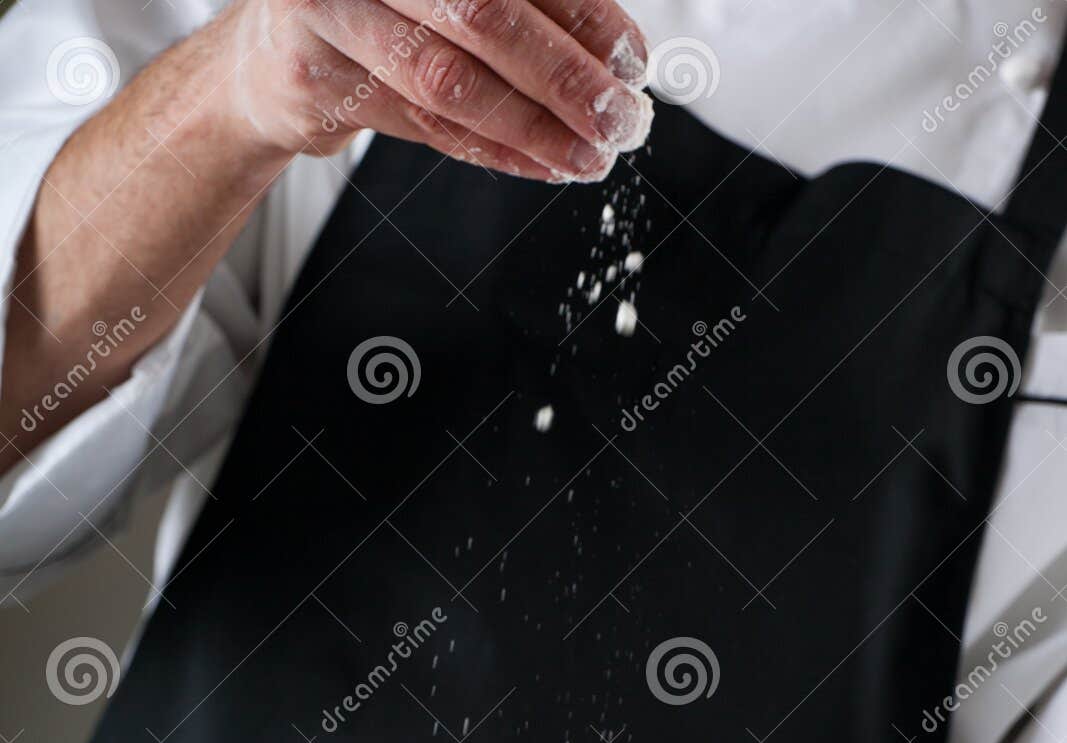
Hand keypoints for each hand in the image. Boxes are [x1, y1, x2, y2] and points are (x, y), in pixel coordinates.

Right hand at [218, 0, 651, 180]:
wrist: (267, 58)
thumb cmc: (375, 14)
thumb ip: (515, 6)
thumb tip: (615, 56)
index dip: (583, 14)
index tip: (632, 62)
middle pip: (485, 14)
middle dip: (566, 76)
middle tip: (622, 120)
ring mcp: (331, 9)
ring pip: (451, 80)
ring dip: (533, 128)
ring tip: (591, 156)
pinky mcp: (317, 78)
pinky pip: (424, 126)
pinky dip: (493, 151)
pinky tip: (543, 167)